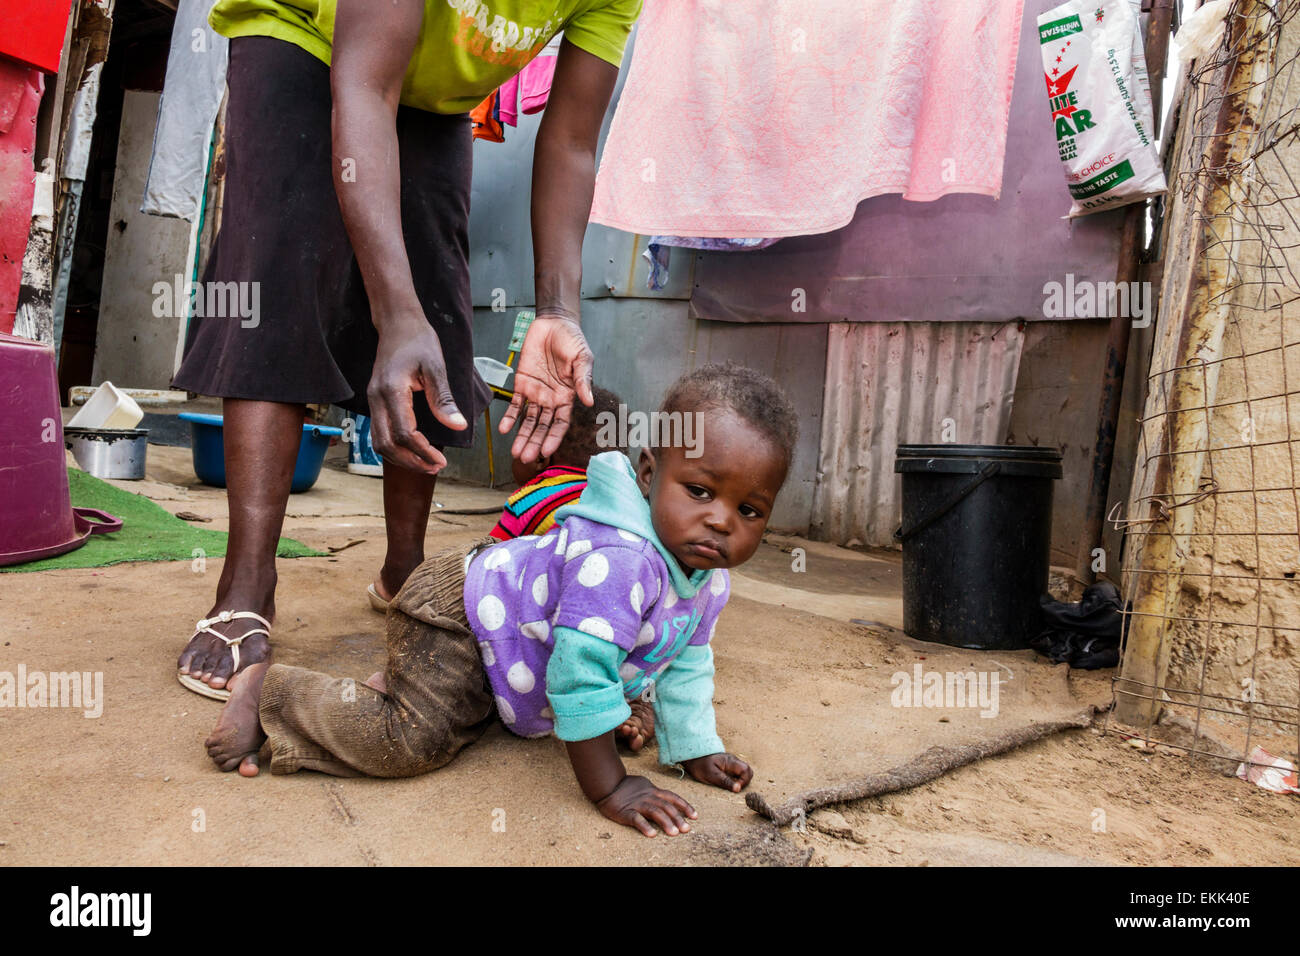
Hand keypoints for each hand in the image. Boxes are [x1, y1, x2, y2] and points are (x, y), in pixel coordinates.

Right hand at [367, 316, 466, 473]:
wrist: (397, 324)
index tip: (441, 461)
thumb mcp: (436, 366)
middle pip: (386, 444)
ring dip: (401, 458)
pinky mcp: (375, 401)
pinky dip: (394, 447)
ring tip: (426, 464)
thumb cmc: (418, 340)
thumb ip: (444, 399)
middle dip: (411, 461)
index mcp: (391, 390)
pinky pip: (379, 433)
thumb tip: (458, 426)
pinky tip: (413, 451)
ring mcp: (372, 401)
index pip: (403, 432)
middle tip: (435, 468)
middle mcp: (376, 398)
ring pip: (379, 442)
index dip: (422, 451)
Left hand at [499, 312, 594, 462]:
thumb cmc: (572, 340)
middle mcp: (551, 399)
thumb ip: (583, 380)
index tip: (546, 452)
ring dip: (522, 436)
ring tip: (515, 452)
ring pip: (528, 420)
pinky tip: (503, 430)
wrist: (554, 323)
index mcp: (567, 397)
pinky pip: (514, 404)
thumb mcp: (583, 358)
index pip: (560, 424)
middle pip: (542, 427)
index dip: (553, 438)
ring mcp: (535, 393)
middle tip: (526, 459)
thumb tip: (589, 401)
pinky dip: (509, 417)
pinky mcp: (521, 383)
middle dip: (534, 443)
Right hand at [595, 775, 697, 837]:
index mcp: (653, 790)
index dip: (685, 806)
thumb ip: (655, 792)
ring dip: (666, 823)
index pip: (672, 797)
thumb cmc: (625, 786)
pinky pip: (636, 819)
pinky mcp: (626, 812)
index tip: (695, 816)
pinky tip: (652, 834)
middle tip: (687, 829)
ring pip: (655, 812)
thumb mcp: (644, 785)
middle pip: (666, 807)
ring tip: (674, 833)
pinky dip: (645, 826)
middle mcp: (648, 796)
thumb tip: (668, 799)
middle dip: (678, 818)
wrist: (606, 784)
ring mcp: (637, 804)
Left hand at [681, 753, 752, 792]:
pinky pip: (735, 773)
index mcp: (730, 761)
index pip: (746, 770)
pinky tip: (726, 784)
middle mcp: (732, 761)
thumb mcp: (711, 775)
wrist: (690, 756)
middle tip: (734, 788)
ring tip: (730, 787)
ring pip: (742, 772)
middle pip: (747, 771)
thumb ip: (725, 781)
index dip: (744, 781)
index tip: (735, 788)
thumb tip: (738, 789)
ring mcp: (730, 763)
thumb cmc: (699, 765)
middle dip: (745, 781)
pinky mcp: (726, 766)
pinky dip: (734, 780)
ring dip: (739, 781)